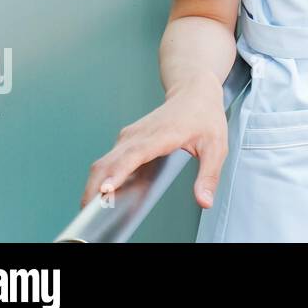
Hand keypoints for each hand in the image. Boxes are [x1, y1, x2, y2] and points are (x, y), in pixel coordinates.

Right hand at [80, 72, 228, 209]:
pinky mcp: (126, 141)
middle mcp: (138, 135)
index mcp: (160, 135)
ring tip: (93, 211)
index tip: (105, 189)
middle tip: (92, 216)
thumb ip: (209, 176)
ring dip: (94, 186)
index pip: (133, 155)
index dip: (117, 172)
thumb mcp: (216, 147)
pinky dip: (101, 179)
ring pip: (103, 163)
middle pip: (107, 163)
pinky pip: (108, 162)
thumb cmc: (204, 116)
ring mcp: (129, 137)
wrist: (194, 91)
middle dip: (95, 190)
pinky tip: (103, 197)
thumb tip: (204, 201)